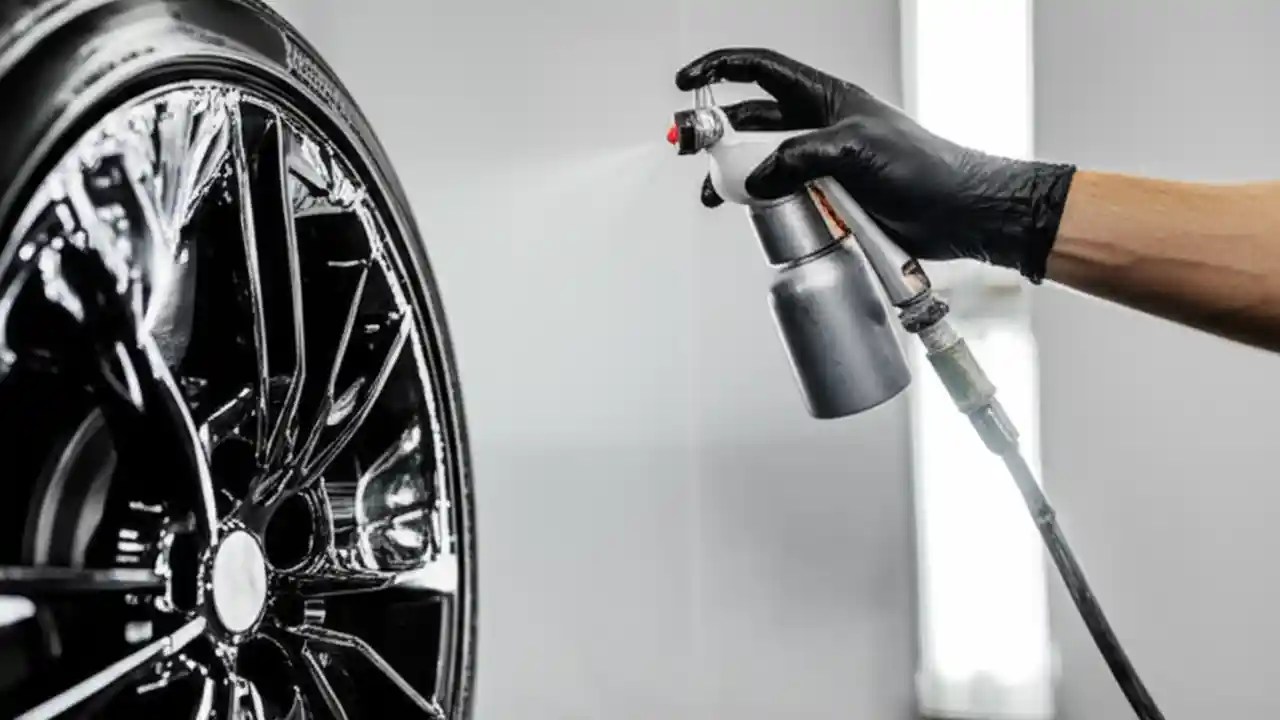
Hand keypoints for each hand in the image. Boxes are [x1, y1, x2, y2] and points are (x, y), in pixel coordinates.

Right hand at [675, 48, 1075, 281]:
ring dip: (735, 178)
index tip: (688, 83)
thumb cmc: (924, 167)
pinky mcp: (827, 201)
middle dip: (717, 133)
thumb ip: (798, 159)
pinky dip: (762, 207)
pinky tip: (753, 215)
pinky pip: (783, 200)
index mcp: (825, 99)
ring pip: (763, 167)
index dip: (721, 70)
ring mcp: (821, 166)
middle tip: (691, 149)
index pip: (762, 71)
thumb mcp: (855, 150)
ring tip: (715, 195)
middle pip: (753, 122)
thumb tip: (754, 181)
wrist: (958, 213)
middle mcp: (818, 129)